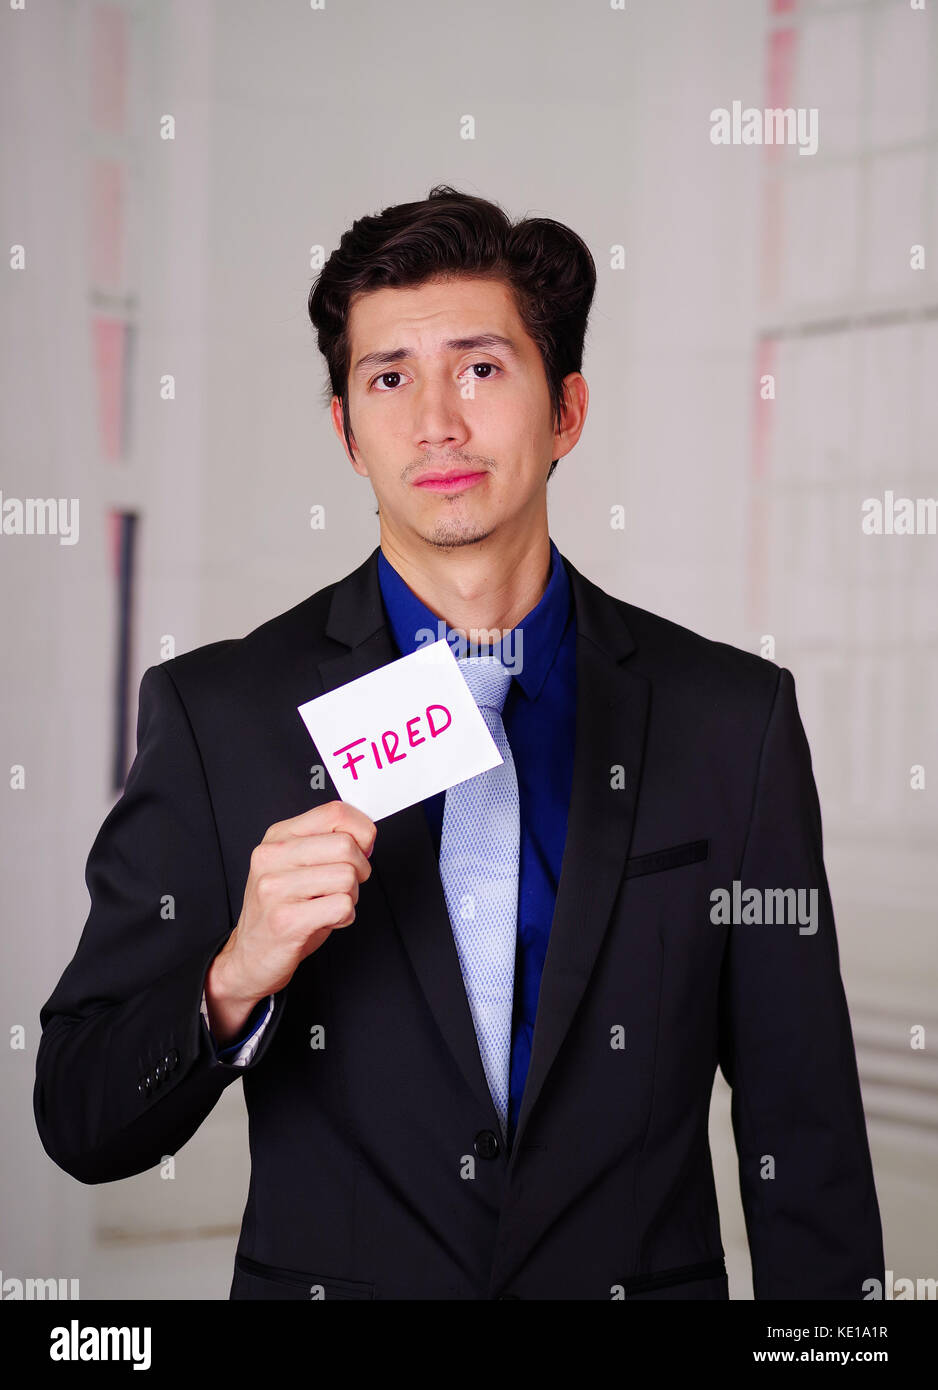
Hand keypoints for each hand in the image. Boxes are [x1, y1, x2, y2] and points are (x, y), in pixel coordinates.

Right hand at [204, 801, 375, 1044]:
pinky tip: (327, 920)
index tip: (362, 849)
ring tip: (330, 904)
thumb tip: (367, 834)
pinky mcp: (285, 919)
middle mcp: (272, 856)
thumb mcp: (298, 865)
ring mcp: (275, 888)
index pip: (335, 812)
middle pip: (346, 845)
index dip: (362, 831)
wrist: (250, 956)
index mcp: (278, 836)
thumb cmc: (283, 909)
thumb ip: (327, 842)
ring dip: (351, 895)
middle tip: (345, 884)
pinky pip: (342, 906)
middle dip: (360, 868)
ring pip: (347, 876)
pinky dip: (346, 916)